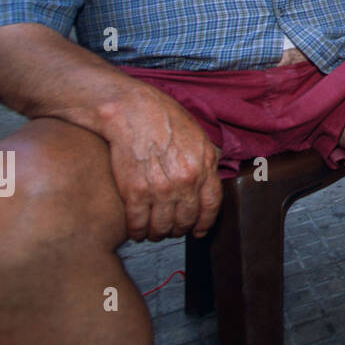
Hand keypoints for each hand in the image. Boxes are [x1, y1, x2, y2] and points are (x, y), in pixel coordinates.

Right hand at [102, 85, 222, 241]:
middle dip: (179, 229)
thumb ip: (205, 160)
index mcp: (204, 166)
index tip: (199, 230)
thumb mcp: (197, 135)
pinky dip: (137, 231)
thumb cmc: (163, 117)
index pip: (212, 204)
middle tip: (172, 230)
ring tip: (154, 232)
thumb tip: (210, 178)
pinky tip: (136, 231)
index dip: (205, 222)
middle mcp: (186, 181)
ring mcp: (161, 189)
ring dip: (158, 233)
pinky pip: (138, 223)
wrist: (133, 111)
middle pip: (186, 219)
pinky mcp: (135, 192)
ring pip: (163, 226)